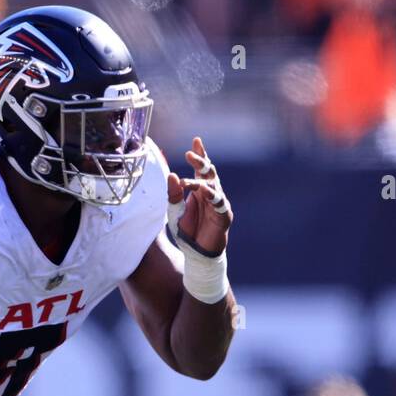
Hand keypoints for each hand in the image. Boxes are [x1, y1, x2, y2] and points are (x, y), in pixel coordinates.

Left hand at [167, 136, 232, 255]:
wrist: (197, 254)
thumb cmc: (188, 232)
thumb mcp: (175, 212)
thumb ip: (173, 195)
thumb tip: (171, 175)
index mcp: (200, 190)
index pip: (201, 169)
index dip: (200, 154)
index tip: (196, 140)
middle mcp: (211, 194)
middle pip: (209, 172)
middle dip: (201, 161)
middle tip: (190, 153)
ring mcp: (219, 204)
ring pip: (214, 185)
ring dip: (202, 176)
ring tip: (192, 168)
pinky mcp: (224, 216)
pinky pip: (219, 202)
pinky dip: (212, 195)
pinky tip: (203, 189)